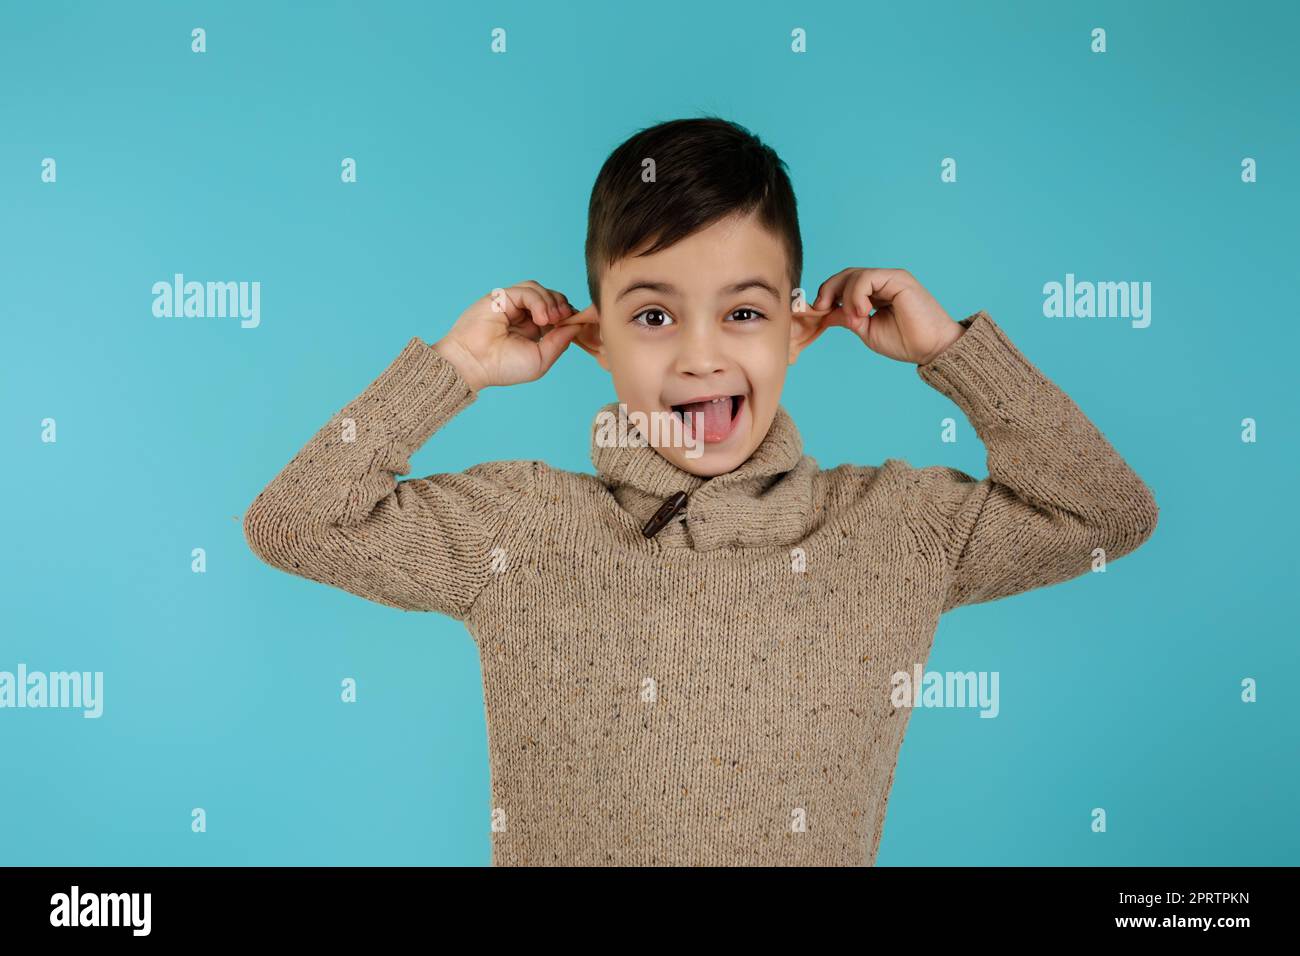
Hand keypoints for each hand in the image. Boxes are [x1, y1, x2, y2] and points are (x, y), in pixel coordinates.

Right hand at [433, 281, 594, 389]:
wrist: (474, 363)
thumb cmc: (503, 367)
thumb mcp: (541, 358)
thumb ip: (560, 341)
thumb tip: (578, 324)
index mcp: (534, 330)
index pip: (558, 313)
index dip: (569, 316)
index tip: (576, 324)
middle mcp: (524, 315)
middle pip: (552, 298)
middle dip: (563, 307)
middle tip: (564, 320)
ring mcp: (512, 305)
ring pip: (541, 290)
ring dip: (551, 303)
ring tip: (549, 320)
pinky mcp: (502, 296)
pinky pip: (527, 290)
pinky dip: (538, 301)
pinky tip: (539, 318)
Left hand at [804, 268, 962, 364]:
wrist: (931, 348)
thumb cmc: (905, 341)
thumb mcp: (866, 329)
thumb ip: (846, 317)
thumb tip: (824, 311)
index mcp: (875, 293)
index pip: (844, 285)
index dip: (827, 294)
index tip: (816, 310)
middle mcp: (882, 282)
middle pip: (846, 274)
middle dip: (828, 289)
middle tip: (820, 308)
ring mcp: (890, 278)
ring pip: (854, 275)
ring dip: (845, 296)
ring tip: (854, 318)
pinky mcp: (897, 278)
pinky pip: (867, 278)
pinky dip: (857, 294)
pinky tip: (862, 311)